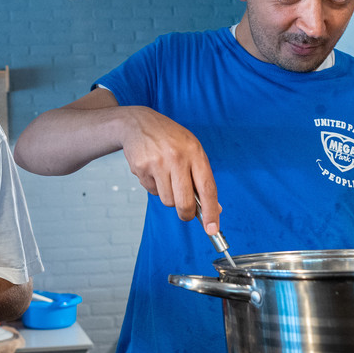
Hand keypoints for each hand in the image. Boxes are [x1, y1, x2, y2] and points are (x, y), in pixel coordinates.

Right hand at [118, 107, 222, 233]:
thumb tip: (214, 209)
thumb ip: (203, 178)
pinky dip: (155, 187)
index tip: (212, 229)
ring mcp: (157, 163)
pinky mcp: (141, 169)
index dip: (211, 212)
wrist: (138, 123)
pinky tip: (154, 171)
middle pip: (184, 202)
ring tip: (167, 178)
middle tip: (186, 214)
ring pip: (167, 201)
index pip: (207, 188)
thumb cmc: (170, 139)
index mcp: (195, 152)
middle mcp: (177, 158)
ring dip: (169, 197)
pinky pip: (152, 192)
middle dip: (186, 214)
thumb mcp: (192, 151)